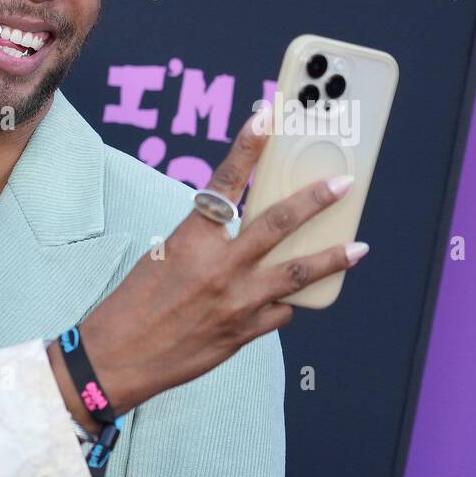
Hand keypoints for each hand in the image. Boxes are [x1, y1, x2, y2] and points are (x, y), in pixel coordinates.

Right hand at [48, 111, 367, 418]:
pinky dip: (284, 302)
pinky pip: (279, 311)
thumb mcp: (162, 259)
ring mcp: (235, 301)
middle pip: (278, 224)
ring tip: (358, 247)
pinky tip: (284, 300)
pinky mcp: (243, 333)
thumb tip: (242, 237)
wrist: (117, 359)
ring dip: (331, 256)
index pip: (224, 182)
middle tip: (342, 183)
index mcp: (190, 241)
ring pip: (297, 272)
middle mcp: (218, 267)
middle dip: (315, 200)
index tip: (269, 117)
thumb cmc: (132, 307)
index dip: (248, 147)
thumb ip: (205, 245)